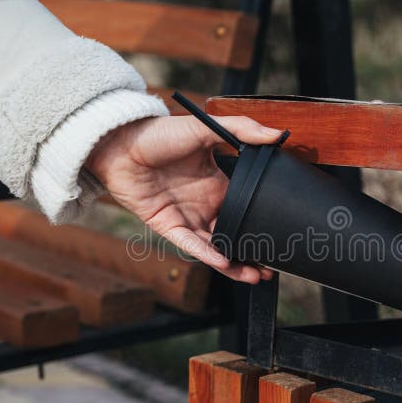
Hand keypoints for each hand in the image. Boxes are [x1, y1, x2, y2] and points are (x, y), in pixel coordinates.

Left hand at [85, 115, 283, 283]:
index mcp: (218, 184)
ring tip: (256, 274)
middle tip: (273, 265)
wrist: (120, 142)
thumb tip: (277, 135)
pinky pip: (191, 245)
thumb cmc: (159, 133)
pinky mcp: (167, 226)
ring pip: (216, 248)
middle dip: (252, 252)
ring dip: (235, 263)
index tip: (282, 233)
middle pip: (234, 235)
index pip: (246, 209)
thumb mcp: (205, 128)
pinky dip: (208, 255)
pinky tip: (225, 262)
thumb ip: (242, 129)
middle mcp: (204, 205)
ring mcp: (187, 217)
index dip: (261, 223)